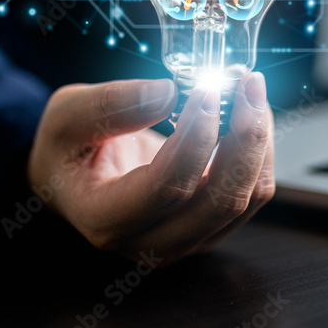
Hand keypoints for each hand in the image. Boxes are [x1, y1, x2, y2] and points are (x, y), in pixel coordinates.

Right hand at [27, 73, 274, 264]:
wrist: (74, 177)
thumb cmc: (68, 148)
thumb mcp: (67, 116)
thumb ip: (109, 104)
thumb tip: (167, 93)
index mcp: (106, 220)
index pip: (166, 188)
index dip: (195, 139)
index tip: (206, 91)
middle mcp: (151, 242)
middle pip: (219, 203)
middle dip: (243, 139)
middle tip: (246, 85)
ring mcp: (186, 239)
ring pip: (245, 199)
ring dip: (257, 142)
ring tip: (250, 91)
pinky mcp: (210, 225)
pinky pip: (252, 193)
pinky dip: (260, 151)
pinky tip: (250, 114)